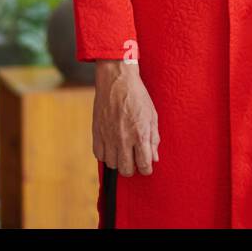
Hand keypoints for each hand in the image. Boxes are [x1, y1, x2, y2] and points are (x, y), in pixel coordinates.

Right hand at [92, 59, 159, 175]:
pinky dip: (106, 155)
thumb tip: (154, 158)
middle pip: (126, 169)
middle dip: (132, 169)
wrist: (117, 81)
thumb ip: (154, 138)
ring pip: (112, 164)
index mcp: (140, 134)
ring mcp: (108, 137)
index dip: (147, 169)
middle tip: (135, 162)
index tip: (146, 167)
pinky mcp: (97, 132)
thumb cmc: (137, 96)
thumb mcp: (152, 115)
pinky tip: (112, 148)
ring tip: (123, 153)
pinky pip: (99, 155)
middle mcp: (123, 139)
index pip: (144, 164)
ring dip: (119, 162)